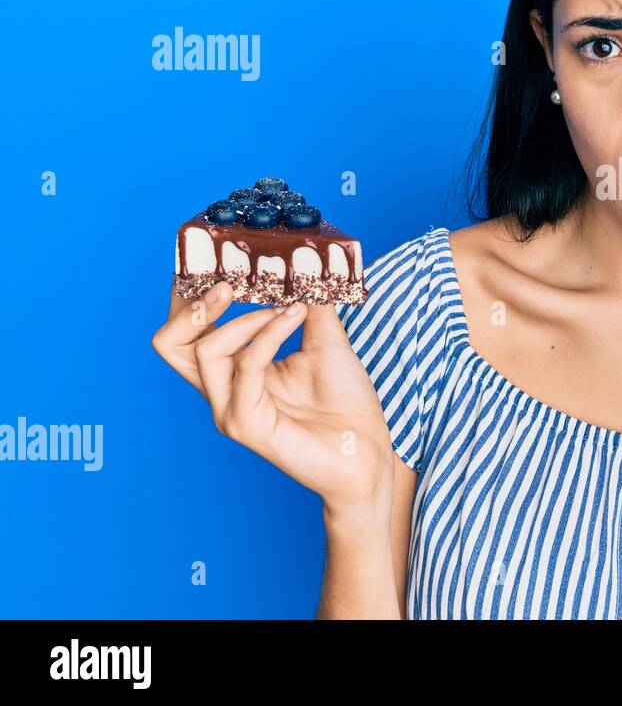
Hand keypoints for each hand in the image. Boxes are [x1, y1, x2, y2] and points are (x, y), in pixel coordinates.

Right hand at [151, 283, 393, 513]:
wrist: (368, 448)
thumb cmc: (345, 399)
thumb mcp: (325, 337)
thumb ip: (308, 301)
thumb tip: (302, 260)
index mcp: (235, 369)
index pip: (188, 330)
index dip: (190, 294)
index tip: (213, 257)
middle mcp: (224, 389)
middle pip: (170, 343)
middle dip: (192, 304)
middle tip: (228, 280)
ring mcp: (230, 409)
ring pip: (203, 351)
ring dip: (246, 318)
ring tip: (288, 306)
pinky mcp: (246, 425)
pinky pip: (245, 366)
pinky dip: (269, 335)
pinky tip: (295, 318)